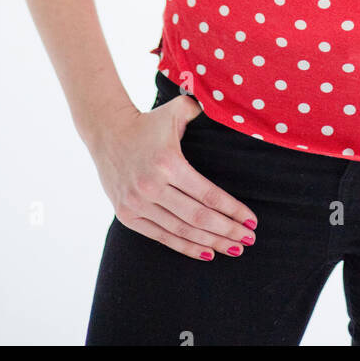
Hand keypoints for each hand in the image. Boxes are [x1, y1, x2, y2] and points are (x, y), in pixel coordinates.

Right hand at [90, 96, 257, 259]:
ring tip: (234, 249)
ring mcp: (137, 203)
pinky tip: (207, 252)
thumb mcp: (177, 109)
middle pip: (198, 217)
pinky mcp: (127, 215)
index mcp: (168, 163)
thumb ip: (203, 109)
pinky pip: (161, 236)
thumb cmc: (150, 122)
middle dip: (227, 230)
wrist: (107, 132)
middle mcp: (152, 186)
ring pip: (181, 230)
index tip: (252, 221)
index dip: (232, 210)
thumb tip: (229, 108)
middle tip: (249, 239)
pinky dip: (185, 247)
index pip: (208, 194)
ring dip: (211, 242)